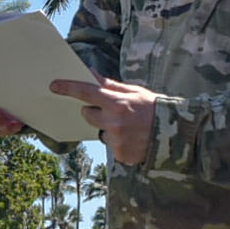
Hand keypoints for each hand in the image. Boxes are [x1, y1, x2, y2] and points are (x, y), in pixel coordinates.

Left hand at [50, 76, 164, 166]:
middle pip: (87, 114)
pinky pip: (111, 146)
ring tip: (129, 126)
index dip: (68, 88)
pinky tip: (133, 138)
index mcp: (117, 103)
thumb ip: (110, 85)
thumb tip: (91, 74)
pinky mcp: (120, 154)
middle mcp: (114, 122)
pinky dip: (119, 142)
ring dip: (109, 128)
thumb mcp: (134, 91)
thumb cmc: (153, 108)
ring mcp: (116, 140)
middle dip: (95, 111)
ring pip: (100, 131)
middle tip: (113, 111)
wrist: (175, 133)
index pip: (85, 93)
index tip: (54, 85)